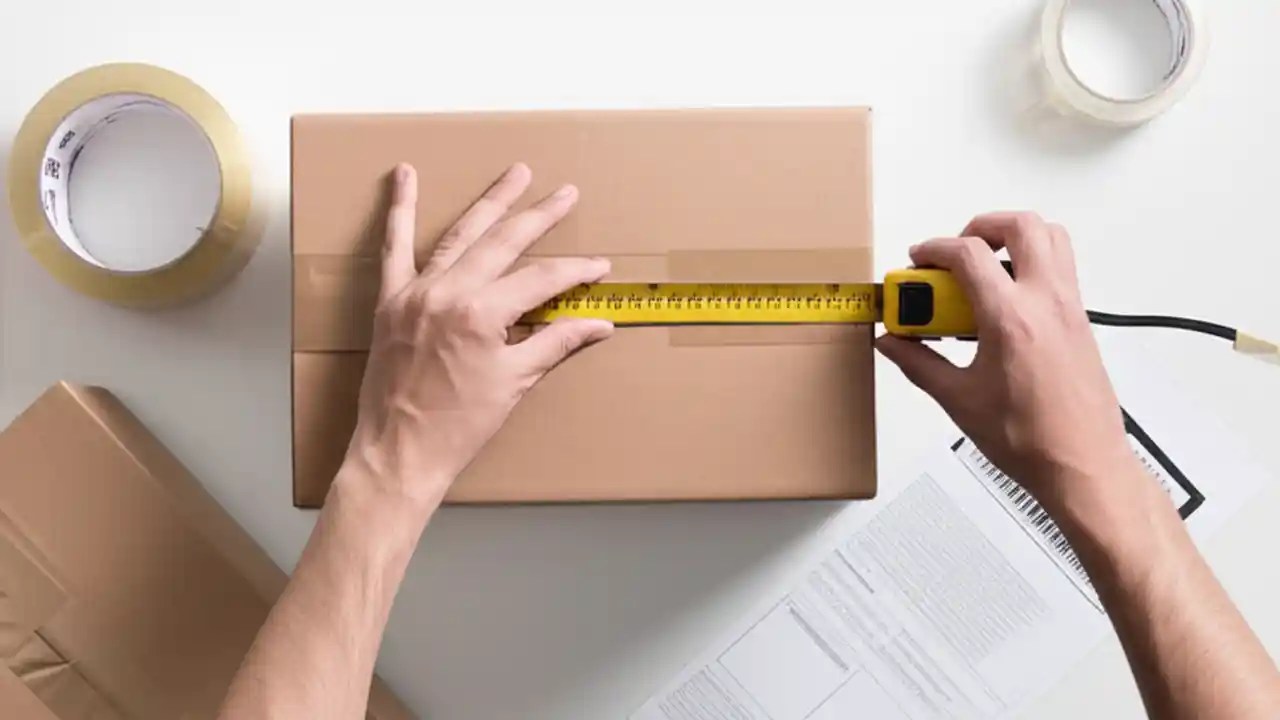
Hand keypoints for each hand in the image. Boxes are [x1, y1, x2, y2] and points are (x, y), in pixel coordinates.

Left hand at [341, 162, 612, 505]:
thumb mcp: (515, 383)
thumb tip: (599, 325)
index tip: (599, 267)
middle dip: (539, 216)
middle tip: (566, 193)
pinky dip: (398, 209)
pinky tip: (405, 175)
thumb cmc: (458, 427)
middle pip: (503, 242)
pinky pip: (393, 247)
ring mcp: (415, 293)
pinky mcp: (390, 301)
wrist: (399, 452)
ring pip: (460, 234)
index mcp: (481, 314)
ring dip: (490, 202)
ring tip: (516, 174)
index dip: (575, 271)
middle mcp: (447, 293)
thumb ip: (556, 343)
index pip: (540, 279)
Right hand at [876, 212, 1138, 503]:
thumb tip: (894, 344)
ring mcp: (1070, 309)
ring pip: (1051, 238)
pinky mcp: (1080, 323)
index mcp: (1011, 319)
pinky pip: (1059, 271)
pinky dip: (1029, 269)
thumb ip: (919, 363)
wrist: (1083, 466)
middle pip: (1020, 225)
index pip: (967, 255)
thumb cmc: (1032, 440)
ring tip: (982, 269)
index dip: (933, 250)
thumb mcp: (959, 401)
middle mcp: (1046, 303)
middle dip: (980, 227)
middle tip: (954, 253)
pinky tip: (1002, 307)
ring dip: (1013, 240)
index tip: (916, 264)